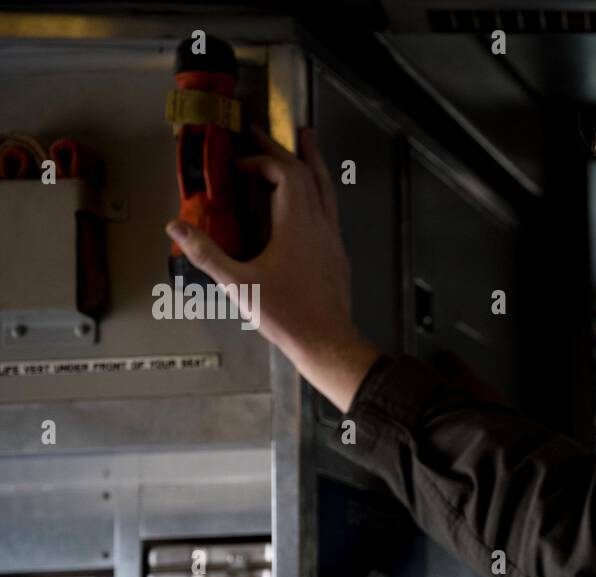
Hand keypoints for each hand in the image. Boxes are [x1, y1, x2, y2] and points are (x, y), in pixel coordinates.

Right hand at [165, 126, 379, 410]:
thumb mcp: (238, 284)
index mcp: (298, 226)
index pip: (286, 173)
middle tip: (265, 133)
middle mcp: (320, 226)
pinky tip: (311, 198)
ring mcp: (332, 240)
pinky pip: (329, 210)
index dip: (262, 161)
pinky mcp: (336, 255)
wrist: (328, 342)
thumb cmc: (288, 316)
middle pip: (308, 174)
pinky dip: (318, 191)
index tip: (240, 166)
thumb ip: (206, 253)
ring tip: (308, 141)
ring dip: (313, 163)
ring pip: (326, 189)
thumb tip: (176, 227)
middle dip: (285, 149)